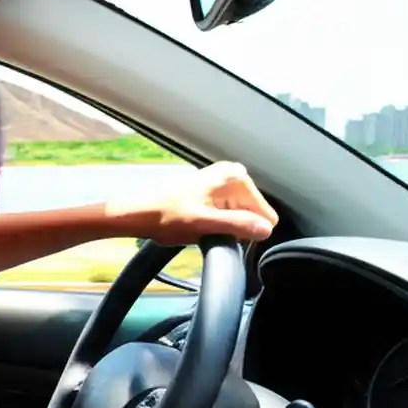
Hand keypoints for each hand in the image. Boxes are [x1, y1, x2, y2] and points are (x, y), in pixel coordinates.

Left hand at [108, 161, 278, 244]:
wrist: (141, 214)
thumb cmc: (166, 216)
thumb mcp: (204, 223)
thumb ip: (237, 225)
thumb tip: (264, 229)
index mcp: (236, 177)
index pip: (266, 216)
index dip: (247, 231)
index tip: (224, 231)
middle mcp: (234, 175)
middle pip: (254, 217)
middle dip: (234, 228)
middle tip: (209, 229)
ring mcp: (225, 184)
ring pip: (242, 219)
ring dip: (224, 228)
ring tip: (202, 226)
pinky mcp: (215, 193)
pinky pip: (229, 216)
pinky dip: (216, 224)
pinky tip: (199, 223)